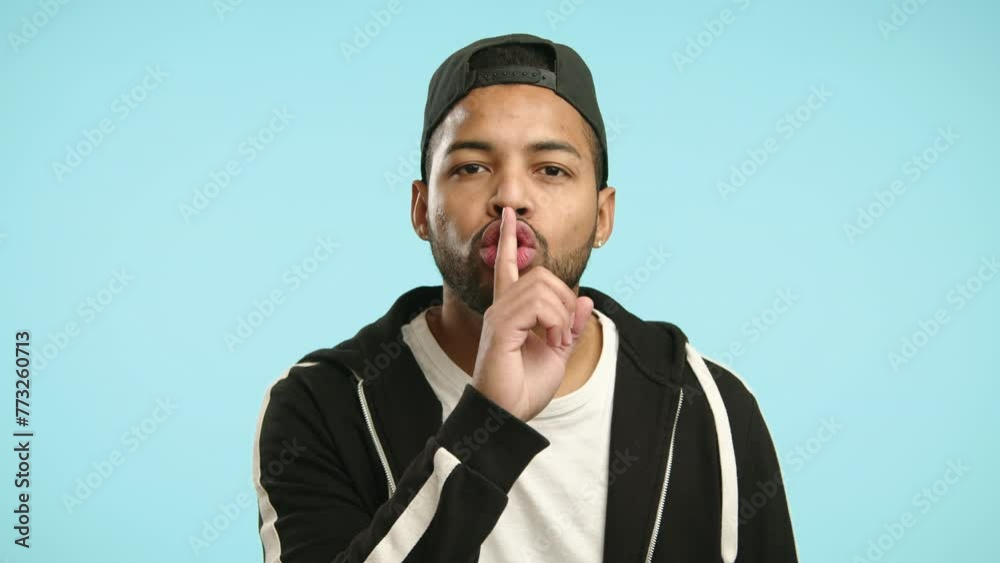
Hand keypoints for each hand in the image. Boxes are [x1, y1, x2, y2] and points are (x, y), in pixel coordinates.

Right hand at [471, 206, 593, 421]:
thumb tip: (585, 300)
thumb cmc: (525, 389)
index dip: (510, 240)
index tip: (510, 216)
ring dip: (561, 315)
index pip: (508, 266)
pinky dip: (555, 323)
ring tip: (555, 341)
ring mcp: (499, 315)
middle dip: (565, 300)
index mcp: (512, 312)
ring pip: (542, 287)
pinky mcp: (501, 326)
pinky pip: (538, 306)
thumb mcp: (558, 355)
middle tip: (564, 333)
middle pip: (541, 275)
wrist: (507, 416)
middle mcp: (501, 308)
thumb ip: (571, 328)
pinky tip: (550, 342)